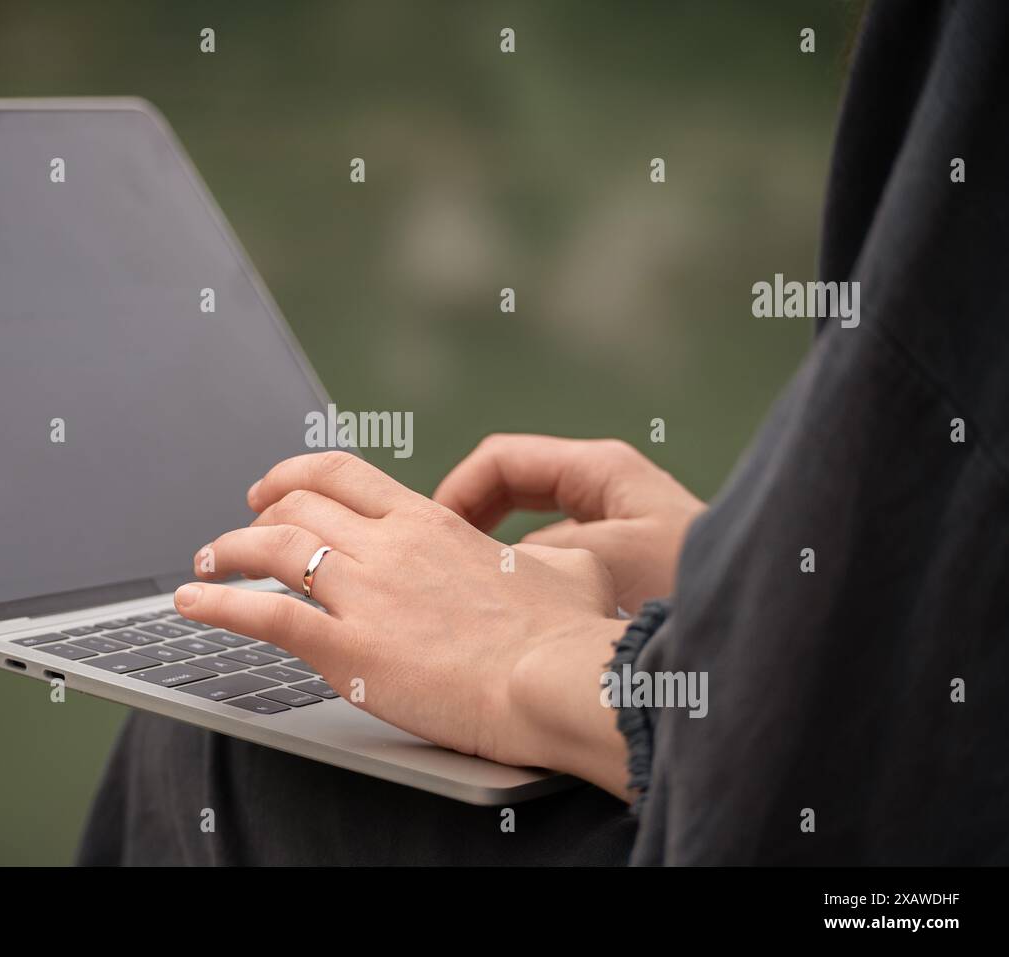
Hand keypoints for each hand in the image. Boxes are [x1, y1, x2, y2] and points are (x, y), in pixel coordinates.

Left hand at [175, 451, 632, 797]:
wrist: (556, 681)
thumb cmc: (569, 634)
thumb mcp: (567, 568)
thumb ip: (546, 556)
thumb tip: (560, 559)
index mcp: (429, 522)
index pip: (342, 474)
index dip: (295, 476)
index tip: (274, 488)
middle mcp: (387, 546)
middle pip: (296, 507)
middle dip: (255, 515)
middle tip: (237, 531)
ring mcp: (363, 595)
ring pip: (271, 551)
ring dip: (226, 552)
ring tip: (203, 563)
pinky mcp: (348, 649)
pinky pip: (264, 617)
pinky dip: (217, 606)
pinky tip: (191, 604)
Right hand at [433, 434, 704, 611]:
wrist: (765, 636)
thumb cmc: (693, 590)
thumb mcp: (601, 557)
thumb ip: (531, 551)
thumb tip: (469, 557)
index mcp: (601, 470)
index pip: (501, 461)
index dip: (456, 493)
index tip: (430, 535)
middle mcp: (609, 496)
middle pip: (512, 499)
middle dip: (470, 534)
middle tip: (438, 574)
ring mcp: (616, 538)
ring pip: (533, 545)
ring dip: (501, 571)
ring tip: (475, 609)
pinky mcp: (623, 579)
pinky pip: (557, 579)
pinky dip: (532, 597)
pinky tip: (521, 632)